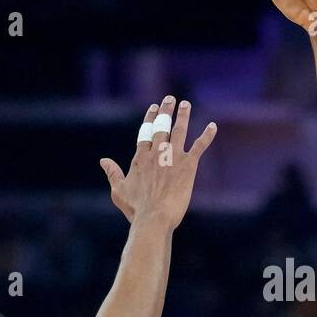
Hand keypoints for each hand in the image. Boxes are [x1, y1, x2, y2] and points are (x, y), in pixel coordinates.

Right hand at [100, 96, 216, 230]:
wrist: (154, 217)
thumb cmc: (136, 208)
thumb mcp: (119, 190)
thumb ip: (112, 173)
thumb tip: (103, 160)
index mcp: (141, 158)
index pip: (146, 132)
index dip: (150, 118)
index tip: (154, 107)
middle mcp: (157, 153)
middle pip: (161, 126)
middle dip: (166, 111)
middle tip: (170, 99)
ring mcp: (173, 157)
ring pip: (179, 131)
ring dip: (183, 116)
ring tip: (185, 104)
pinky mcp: (188, 165)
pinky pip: (199, 146)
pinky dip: (207, 136)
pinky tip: (213, 126)